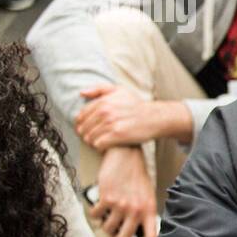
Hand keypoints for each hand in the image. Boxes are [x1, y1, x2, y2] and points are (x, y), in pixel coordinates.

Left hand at [76, 84, 191, 148]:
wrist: (155, 118)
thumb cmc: (137, 105)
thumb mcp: (120, 90)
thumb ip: (99, 89)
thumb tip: (81, 94)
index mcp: (103, 102)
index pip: (81, 116)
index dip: (81, 124)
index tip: (86, 128)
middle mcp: (105, 112)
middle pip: (83, 128)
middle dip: (85, 134)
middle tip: (91, 137)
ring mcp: (111, 124)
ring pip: (89, 137)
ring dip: (92, 142)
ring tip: (98, 142)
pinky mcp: (117, 135)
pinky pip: (98, 144)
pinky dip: (99, 147)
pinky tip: (105, 146)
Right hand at [90, 145, 158, 236]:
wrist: (126, 154)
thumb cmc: (137, 176)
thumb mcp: (147, 195)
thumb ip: (143, 212)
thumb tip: (134, 231)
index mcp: (150, 210)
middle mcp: (137, 210)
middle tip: (115, 229)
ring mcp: (121, 205)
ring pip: (107, 228)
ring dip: (105, 223)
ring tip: (108, 213)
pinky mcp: (107, 198)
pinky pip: (96, 215)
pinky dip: (95, 212)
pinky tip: (99, 205)